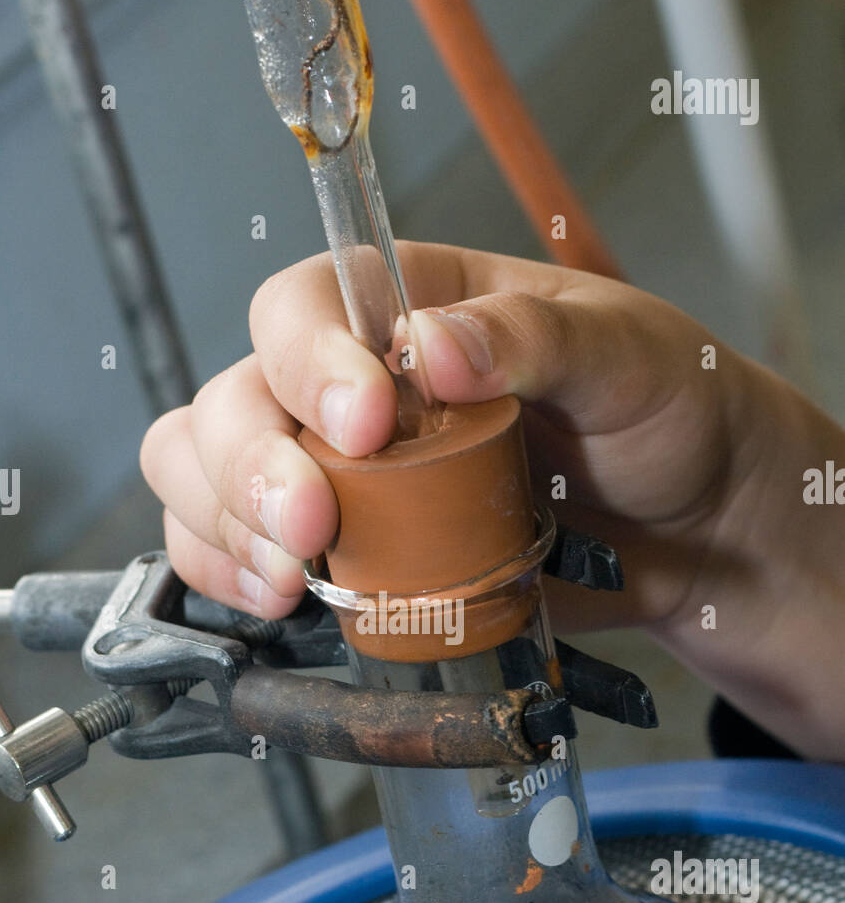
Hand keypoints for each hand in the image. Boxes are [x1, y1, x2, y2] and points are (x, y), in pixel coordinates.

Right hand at [140, 241, 745, 629]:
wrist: (696, 528)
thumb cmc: (667, 415)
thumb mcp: (625, 355)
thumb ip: (533, 339)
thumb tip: (431, 348)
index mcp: (411, 306)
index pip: (304, 306)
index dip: (308, 363)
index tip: (364, 429)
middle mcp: (352, 384)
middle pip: (235, 397)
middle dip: (251, 465)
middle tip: (312, 527)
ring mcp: (338, 472)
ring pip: (206, 469)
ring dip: (226, 523)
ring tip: (291, 575)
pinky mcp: (343, 551)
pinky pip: (232, 547)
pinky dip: (227, 571)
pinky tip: (273, 596)